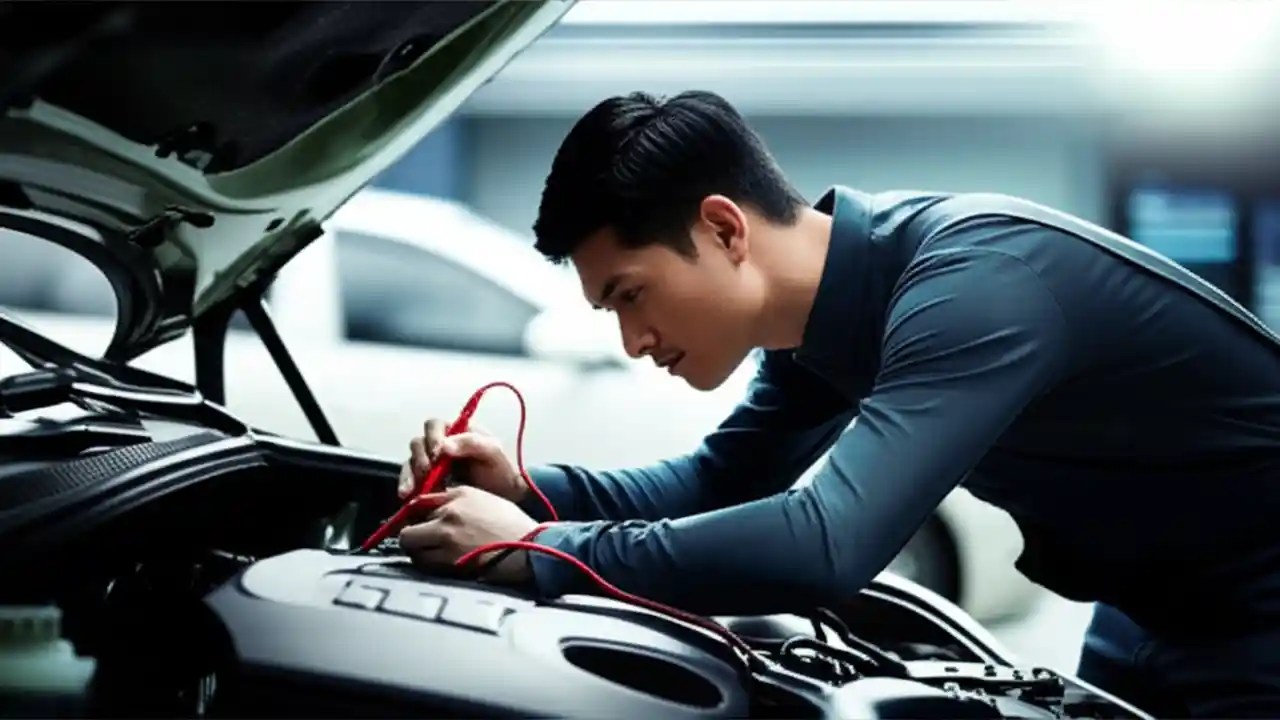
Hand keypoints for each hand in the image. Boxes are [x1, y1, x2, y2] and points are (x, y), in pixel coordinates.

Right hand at [399, 417, 527, 502]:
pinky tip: (407, 496)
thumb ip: (471, 443)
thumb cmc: (501, 469)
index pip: (434, 425)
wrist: (505, 496)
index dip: (432, 437)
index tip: (437, 454)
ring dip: (409, 474)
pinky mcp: (427, 482)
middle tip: (426, 473)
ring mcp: (432, 464)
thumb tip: (444, 446)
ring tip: (411, 490)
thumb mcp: (492, 452)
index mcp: (455, 431)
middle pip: (418, 444)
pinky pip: (411, 480)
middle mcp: (440, 444)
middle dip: (420, 458)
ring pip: (411, 462)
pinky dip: (407, 487)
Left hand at [399, 485, 538, 583]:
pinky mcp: (450, 560)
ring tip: (430, 555)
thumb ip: (458, 501)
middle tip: (421, 543)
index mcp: (459, 495)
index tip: (416, 524)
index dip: (414, 516)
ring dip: (417, 552)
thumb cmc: (512, 526)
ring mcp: (447, 537)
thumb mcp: (485, 499)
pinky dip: (427, 564)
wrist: (528, 547)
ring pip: (411, 546)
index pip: (420, 502)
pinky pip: (424, 563)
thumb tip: (435, 512)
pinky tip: (440, 564)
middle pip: (408, 527)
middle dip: (411, 536)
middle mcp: (449, 513)